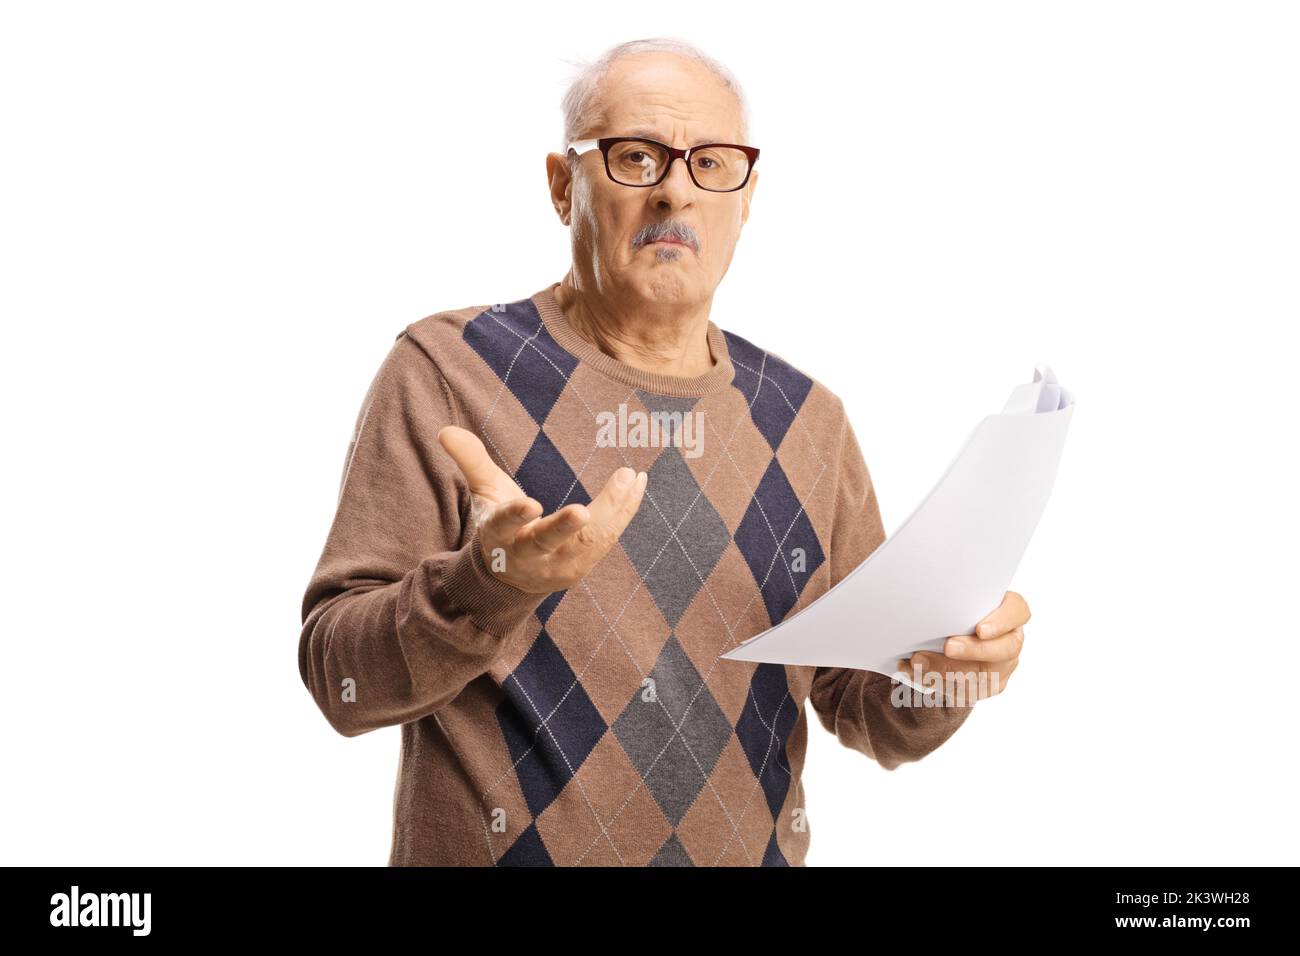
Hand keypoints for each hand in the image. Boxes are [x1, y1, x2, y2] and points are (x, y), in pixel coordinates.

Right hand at [437, 425, 646, 593]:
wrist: (512, 580)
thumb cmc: (500, 528)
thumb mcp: (484, 495)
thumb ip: (471, 462)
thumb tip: (445, 431)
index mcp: (499, 539)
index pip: (503, 527)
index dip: (514, 516)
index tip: (529, 504)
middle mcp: (529, 557)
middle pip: (547, 543)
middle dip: (565, 527)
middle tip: (583, 510)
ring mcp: (559, 566)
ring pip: (588, 541)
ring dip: (611, 510)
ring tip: (630, 477)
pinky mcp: (583, 567)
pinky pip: (608, 537)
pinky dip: (624, 510)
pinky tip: (637, 483)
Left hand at [897, 590, 1028, 702]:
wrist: (947, 634)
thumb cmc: (952, 608)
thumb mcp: (953, 600)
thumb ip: (950, 600)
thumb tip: (927, 601)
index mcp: (1008, 611)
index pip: (1017, 611)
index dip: (1003, 621)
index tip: (980, 629)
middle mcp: (1010, 640)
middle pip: (1004, 649)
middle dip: (973, 650)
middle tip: (947, 647)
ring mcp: (1002, 666)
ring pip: (983, 676)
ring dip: (946, 669)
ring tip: (917, 660)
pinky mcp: (986, 686)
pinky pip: (964, 691)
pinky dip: (934, 681)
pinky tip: (912, 670)